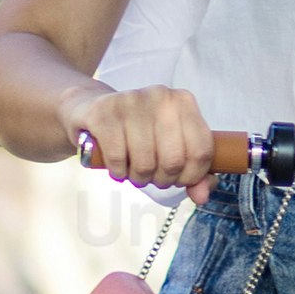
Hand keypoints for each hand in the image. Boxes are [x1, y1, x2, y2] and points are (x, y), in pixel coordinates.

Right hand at [69, 80, 217, 197]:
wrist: (93, 109)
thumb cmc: (138, 131)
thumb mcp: (170, 146)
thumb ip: (194, 173)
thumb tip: (201, 196)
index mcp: (184, 102)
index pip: (202, 151)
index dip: (191, 176)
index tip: (178, 179)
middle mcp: (161, 97)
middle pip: (173, 161)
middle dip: (162, 179)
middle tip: (151, 176)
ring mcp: (131, 101)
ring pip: (145, 163)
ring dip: (138, 178)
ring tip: (133, 171)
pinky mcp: (104, 113)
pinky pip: (118, 158)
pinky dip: (118, 172)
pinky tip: (117, 166)